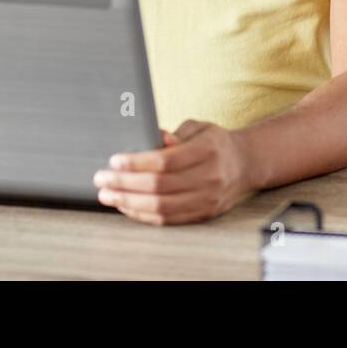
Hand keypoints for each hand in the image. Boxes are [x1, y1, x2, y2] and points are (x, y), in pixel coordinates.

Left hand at [93, 120, 254, 224]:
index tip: (114, 161)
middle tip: (102, 179)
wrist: (245, 164)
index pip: (165, 161)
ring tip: (108, 195)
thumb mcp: (197, 127)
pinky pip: (168, 219)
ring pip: (161, 207)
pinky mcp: (203, 214)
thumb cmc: (214, 142)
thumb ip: (174, 133)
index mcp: (207, 150)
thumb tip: (151, 138)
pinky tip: (127, 206)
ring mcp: (207, 199)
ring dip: (129, 202)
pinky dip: (143, 215)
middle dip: (125, 184)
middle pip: (159, 186)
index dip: (137, 163)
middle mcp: (209, 177)